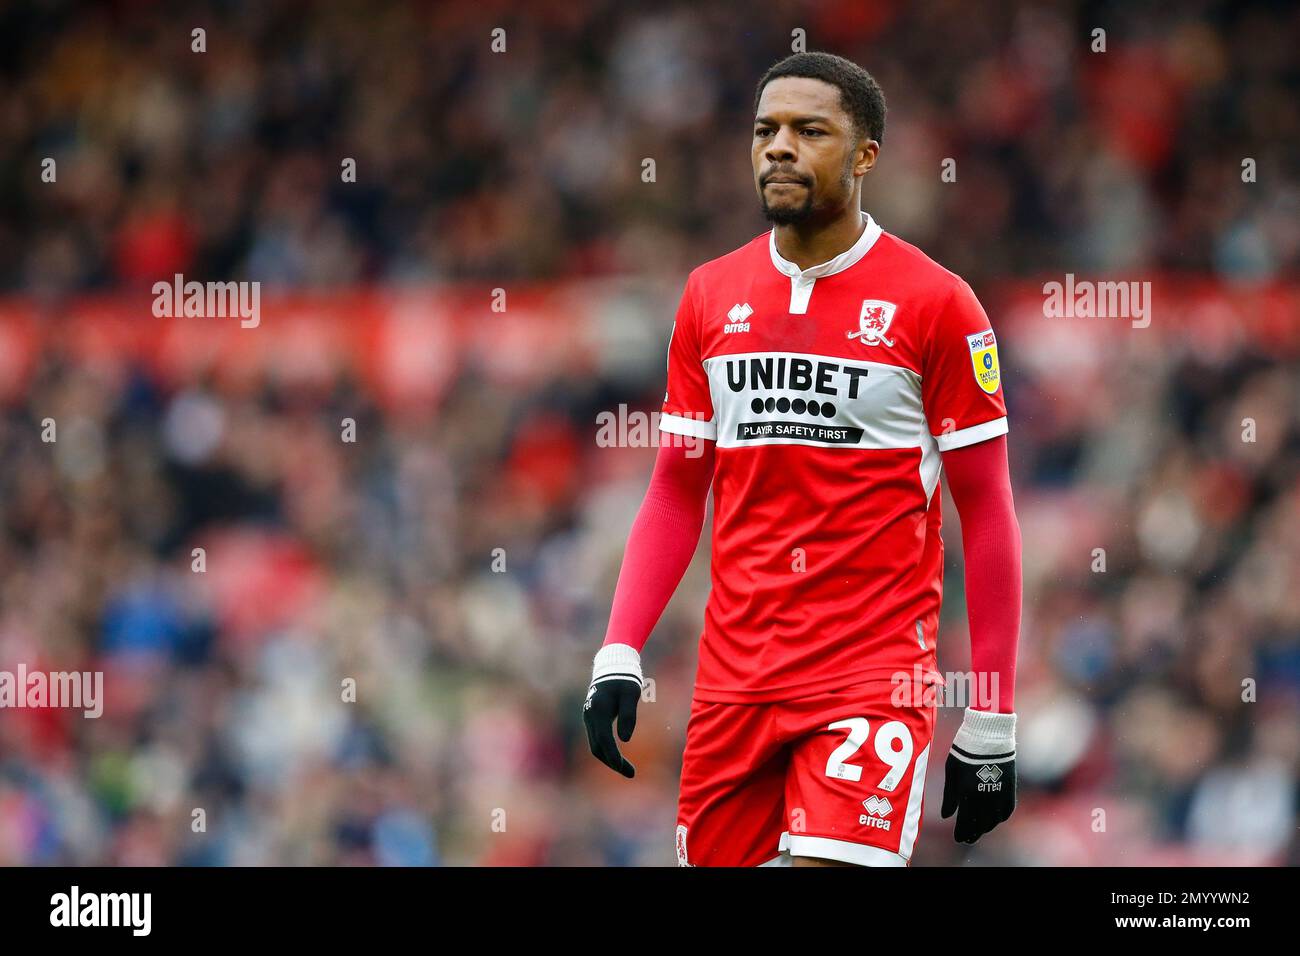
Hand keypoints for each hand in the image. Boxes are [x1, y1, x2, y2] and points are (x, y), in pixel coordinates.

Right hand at [582, 644, 642, 777]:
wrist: (612, 665)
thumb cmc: (624, 679)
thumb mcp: (631, 694)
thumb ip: (628, 715)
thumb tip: (625, 740)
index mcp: (599, 711)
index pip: (605, 742)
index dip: (616, 758)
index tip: (629, 771)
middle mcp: (590, 716)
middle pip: (598, 748)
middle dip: (613, 763)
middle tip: (631, 773)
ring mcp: (589, 717)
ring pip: (595, 745)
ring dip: (609, 758)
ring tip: (626, 768)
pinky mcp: (592, 717)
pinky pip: (596, 739)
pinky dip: (606, 750)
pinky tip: (618, 755)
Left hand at [941, 708, 1016, 843]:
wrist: (989, 736)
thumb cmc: (964, 751)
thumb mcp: (951, 772)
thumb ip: (949, 796)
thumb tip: (946, 816)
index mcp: (968, 794)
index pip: (965, 822)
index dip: (961, 833)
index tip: (958, 839)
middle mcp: (985, 798)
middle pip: (980, 825)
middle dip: (973, 834)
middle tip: (967, 839)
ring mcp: (999, 795)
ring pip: (993, 821)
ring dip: (985, 828)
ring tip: (978, 830)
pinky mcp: (1010, 790)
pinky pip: (1006, 812)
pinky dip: (999, 818)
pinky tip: (993, 820)